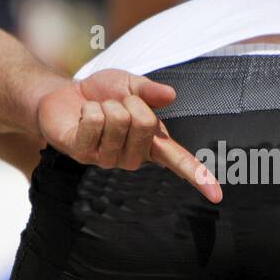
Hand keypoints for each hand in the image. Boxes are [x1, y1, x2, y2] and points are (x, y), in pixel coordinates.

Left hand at [36, 69, 221, 202]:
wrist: (62, 95)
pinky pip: (95, 122)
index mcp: (152, 144)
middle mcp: (133, 157)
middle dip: (130, 101)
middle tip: (116, 103)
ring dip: (106, 104)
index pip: (179, 162)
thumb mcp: (129, 84)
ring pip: (119, 119)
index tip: (216, 195)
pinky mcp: (83, 154)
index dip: (199, 177)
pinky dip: (89, 108)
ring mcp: (108, 159)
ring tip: (98, 110)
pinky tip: (83, 115)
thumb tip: (171, 95)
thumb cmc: (101, 94)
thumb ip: (149, 90)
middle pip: (146, 123)